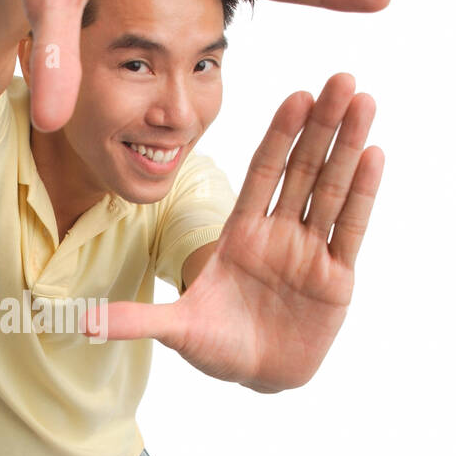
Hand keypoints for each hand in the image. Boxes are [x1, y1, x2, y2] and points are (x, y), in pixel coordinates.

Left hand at [84, 73, 382, 392]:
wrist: (255, 377)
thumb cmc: (217, 346)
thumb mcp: (176, 330)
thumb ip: (136, 321)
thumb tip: (81, 323)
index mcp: (240, 234)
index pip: (262, 174)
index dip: (279, 136)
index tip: (294, 95)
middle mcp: (278, 234)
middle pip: (303, 169)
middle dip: (322, 125)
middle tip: (341, 79)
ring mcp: (309, 253)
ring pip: (330, 190)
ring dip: (348, 147)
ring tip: (364, 101)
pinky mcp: (335, 279)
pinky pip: (349, 229)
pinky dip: (362, 194)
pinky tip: (374, 154)